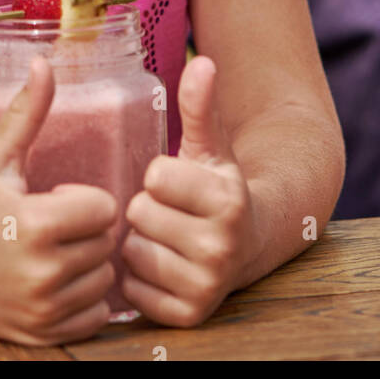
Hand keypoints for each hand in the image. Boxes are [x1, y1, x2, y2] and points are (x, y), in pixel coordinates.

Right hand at [0, 54, 118, 346]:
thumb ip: (26, 111)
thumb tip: (44, 62)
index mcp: (35, 225)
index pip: (104, 208)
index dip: (83, 197)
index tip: (55, 197)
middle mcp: (41, 273)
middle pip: (106, 243)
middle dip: (86, 229)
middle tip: (53, 224)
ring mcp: (41, 310)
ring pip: (104, 281)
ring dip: (88, 264)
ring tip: (53, 251)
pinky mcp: (41, 336)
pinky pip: (95, 318)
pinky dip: (83, 301)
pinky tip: (54, 281)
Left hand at [120, 55, 259, 326]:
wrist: (246, 244)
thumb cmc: (215, 187)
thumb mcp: (209, 145)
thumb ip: (200, 105)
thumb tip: (204, 62)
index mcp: (228, 200)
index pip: (155, 176)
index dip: (159, 175)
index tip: (176, 182)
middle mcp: (222, 247)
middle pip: (139, 213)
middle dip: (147, 209)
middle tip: (169, 212)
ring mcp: (206, 286)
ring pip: (132, 252)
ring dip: (140, 243)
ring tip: (164, 238)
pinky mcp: (188, 316)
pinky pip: (132, 290)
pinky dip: (138, 278)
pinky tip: (160, 265)